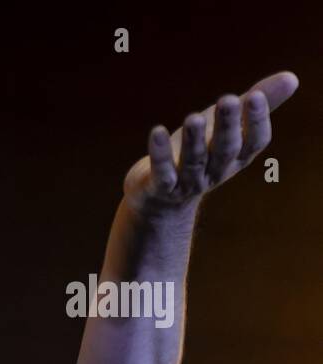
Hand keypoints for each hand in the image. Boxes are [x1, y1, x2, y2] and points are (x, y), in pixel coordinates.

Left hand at [122, 71, 298, 216]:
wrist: (161, 199)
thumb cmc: (200, 152)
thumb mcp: (227, 128)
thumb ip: (255, 105)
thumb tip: (292, 78)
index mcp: (236, 157)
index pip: (254, 142)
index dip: (256, 121)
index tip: (255, 96)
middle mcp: (215, 171)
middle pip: (224, 150)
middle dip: (228, 126)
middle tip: (228, 100)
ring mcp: (187, 182)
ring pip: (193, 161)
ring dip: (194, 140)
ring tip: (194, 118)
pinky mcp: (161, 188)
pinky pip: (162, 173)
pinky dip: (160, 154)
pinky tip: (157, 132)